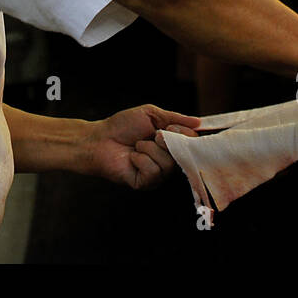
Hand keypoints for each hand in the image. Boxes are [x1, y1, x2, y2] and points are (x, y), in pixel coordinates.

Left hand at [83, 104, 200, 189]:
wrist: (99, 138)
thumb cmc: (123, 126)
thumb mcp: (151, 114)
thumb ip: (175, 118)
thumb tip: (198, 122)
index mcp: (170, 144)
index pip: (192, 143)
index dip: (184, 134)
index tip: (169, 126)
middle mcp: (167, 160)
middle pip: (183, 154)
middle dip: (166, 140)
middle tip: (153, 135)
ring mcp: (157, 174)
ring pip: (167, 164)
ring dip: (149, 149)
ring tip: (137, 146)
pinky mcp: (145, 183)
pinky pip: (153, 172)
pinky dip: (140, 159)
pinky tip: (131, 157)